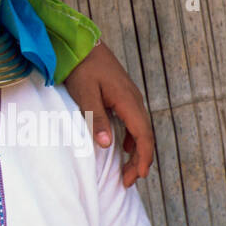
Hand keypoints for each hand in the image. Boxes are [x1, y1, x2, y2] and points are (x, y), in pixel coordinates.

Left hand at [63, 42, 154, 186]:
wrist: (80, 44)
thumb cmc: (81, 68)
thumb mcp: (85, 94)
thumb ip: (97, 118)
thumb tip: (109, 146)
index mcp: (128, 101)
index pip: (143, 135)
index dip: (142, 158)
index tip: (137, 177)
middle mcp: (134, 99)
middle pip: (145, 135)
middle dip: (140, 160)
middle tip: (129, 181)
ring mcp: (130, 97)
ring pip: (140, 129)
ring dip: (136, 150)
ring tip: (127, 169)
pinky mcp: (122, 95)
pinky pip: (133, 121)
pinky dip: (131, 138)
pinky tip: (122, 147)